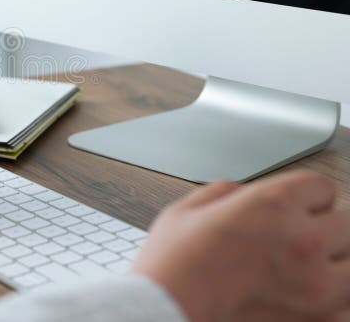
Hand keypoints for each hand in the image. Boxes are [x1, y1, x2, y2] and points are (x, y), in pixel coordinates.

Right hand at [132, 171, 349, 321]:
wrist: (166, 313)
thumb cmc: (172, 267)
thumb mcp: (187, 210)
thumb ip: (225, 193)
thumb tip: (242, 194)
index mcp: (273, 204)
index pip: (323, 188)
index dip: (305, 198)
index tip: (297, 209)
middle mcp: (304, 240)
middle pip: (349, 225)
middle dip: (325, 230)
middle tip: (301, 241)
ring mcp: (318, 287)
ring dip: (335, 267)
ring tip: (307, 273)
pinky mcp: (319, 321)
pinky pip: (347, 309)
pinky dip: (332, 305)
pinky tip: (305, 300)